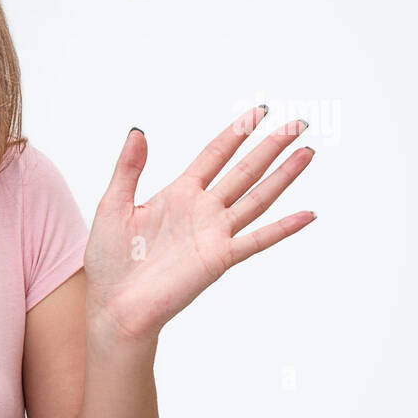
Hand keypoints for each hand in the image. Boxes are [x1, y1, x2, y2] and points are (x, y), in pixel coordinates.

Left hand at [83, 105, 316, 344]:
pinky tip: (307, 214)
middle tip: (298, 124)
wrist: (115, 305)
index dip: (236, 133)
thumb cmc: (110, 262)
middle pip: (244, 171)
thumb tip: (138, 132)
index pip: (214, 155)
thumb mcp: (113, 205)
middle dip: (271, 147)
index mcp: (178, 195)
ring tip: (307, 153)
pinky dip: (283, 228)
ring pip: (257, 198)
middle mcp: (201, 211)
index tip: (259, 112)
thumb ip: (128, 169)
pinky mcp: (218, 259)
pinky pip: (256, 240)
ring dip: (283, 176)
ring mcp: (213, 234)